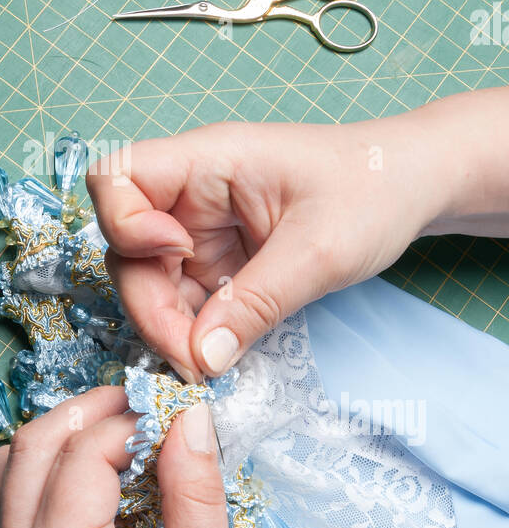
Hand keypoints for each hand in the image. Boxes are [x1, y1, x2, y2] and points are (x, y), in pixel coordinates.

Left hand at [0, 386, 241, 527]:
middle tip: (142, 404)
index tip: (175, 416)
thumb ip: (194, 491)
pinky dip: (39, 464)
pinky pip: (4, 495)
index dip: (131, 420)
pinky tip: (87, 468)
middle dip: (89, 411)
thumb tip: (189, 417)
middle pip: (32, 444)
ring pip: (9, 463)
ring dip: (59, 433)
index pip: (83, 453)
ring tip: (116, 430)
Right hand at [86, 99, 496, 380]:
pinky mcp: (217, 263)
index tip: (174, 255)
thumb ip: (256, 302)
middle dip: (149, 304)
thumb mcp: (320, 250)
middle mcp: (190, 194)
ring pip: (148, 282)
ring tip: (206, 366)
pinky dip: (192, 333)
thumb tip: (200, 357)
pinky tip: (217, 358)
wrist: (412, 188)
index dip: (124, 222)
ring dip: (168, 326)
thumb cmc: (371, 189)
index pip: (117, 177)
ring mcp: (200, 231)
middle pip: (125, 247)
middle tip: (191, 357)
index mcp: (206, 161)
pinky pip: (183, 301)